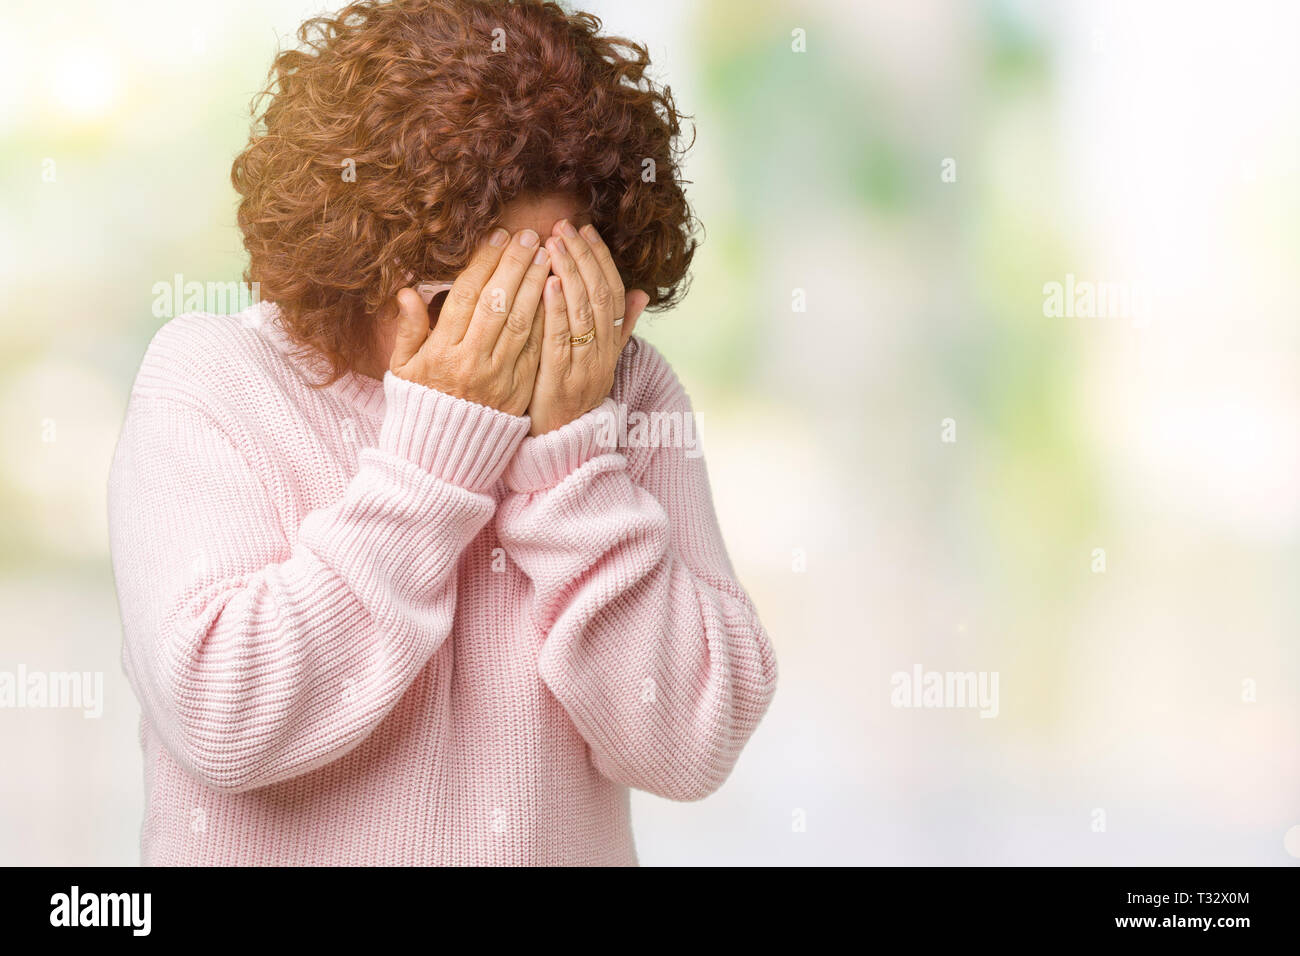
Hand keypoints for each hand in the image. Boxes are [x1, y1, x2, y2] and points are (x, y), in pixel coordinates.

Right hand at [389, 228, 549, 415]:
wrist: (444, 454)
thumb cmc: (421, 402)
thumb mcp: (403, 368)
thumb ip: (408, 329)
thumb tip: (407, 291)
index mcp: (442, 352)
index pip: (467, 296)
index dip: (485, 262)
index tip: (498, 236)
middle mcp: (473, 362)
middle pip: (498, 303)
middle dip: (516, 265)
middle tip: (531, 236)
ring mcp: (500, 377)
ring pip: (522, 322)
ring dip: (537, 286)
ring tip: (548, 257)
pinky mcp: (521, 390)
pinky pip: (536, 348)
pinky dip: (547, 319)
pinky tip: (556, 294)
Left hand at [528, 220, 649, 434]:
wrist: (564, 445)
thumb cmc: (575, 397)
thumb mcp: (602, 360)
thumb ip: (620, 328)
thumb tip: (642, 293)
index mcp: (612, 346)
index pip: (614, 293)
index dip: (601, 260)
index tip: (586, 230)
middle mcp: (603, 354)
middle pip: (600, 296)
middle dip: (582, 257)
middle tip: (564, 226)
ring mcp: (584, 367)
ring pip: (583, 313)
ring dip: (569, 274)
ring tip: (553, 243)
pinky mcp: (561, 381)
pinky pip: (561, 339)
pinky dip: (556, 309)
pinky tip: (548, 283)